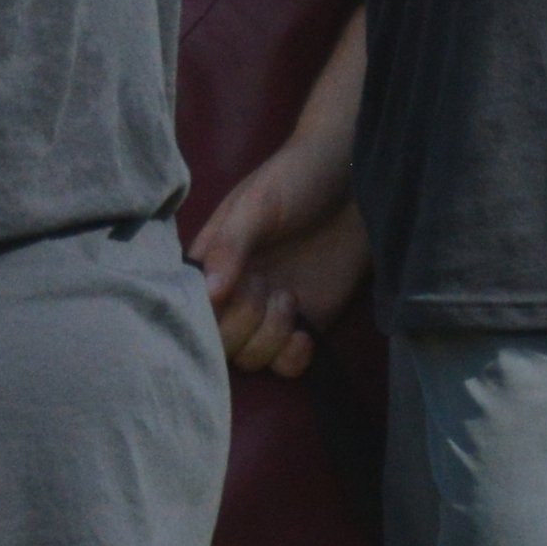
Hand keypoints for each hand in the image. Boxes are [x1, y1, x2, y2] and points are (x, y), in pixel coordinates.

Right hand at [191, 140, 369, 378]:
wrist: (358, 179)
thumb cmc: (298, 179)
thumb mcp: (258, 204)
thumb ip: (230, 246)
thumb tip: (208, 292)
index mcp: (210, 263)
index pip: (188, 310)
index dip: (207, 315)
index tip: (233, 292)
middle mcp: (233, 293)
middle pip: (217, 343)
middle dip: (243, 323)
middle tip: (267, 284)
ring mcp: (268, 312)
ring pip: (250, 359)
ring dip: (270, 337)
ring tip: (289, 296)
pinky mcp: (305, 324)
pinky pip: (286, 366)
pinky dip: (293, 359)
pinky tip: (305, 333)